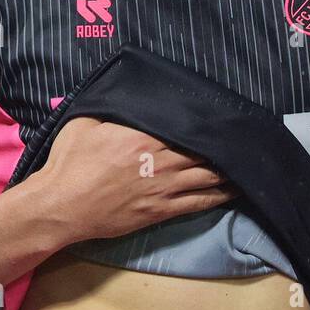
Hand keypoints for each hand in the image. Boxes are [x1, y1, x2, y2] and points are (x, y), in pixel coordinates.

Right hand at [34, 117, 236, 241]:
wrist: (61, 206)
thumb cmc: (69, 163)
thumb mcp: (85, 122)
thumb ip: (111, 110)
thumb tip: (125, 97)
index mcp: (142, 137)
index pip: (185, 128)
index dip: (207, 125)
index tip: (223, 118)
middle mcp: (158, 161)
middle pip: (202, 152)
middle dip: (224, 146)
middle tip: (244, 140)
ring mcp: (162, 189)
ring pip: (206, 178)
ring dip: (228, 172)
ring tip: (248, 164)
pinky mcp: (159, 211)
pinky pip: (197, 203)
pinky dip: (218, 197)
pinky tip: (232, 192)